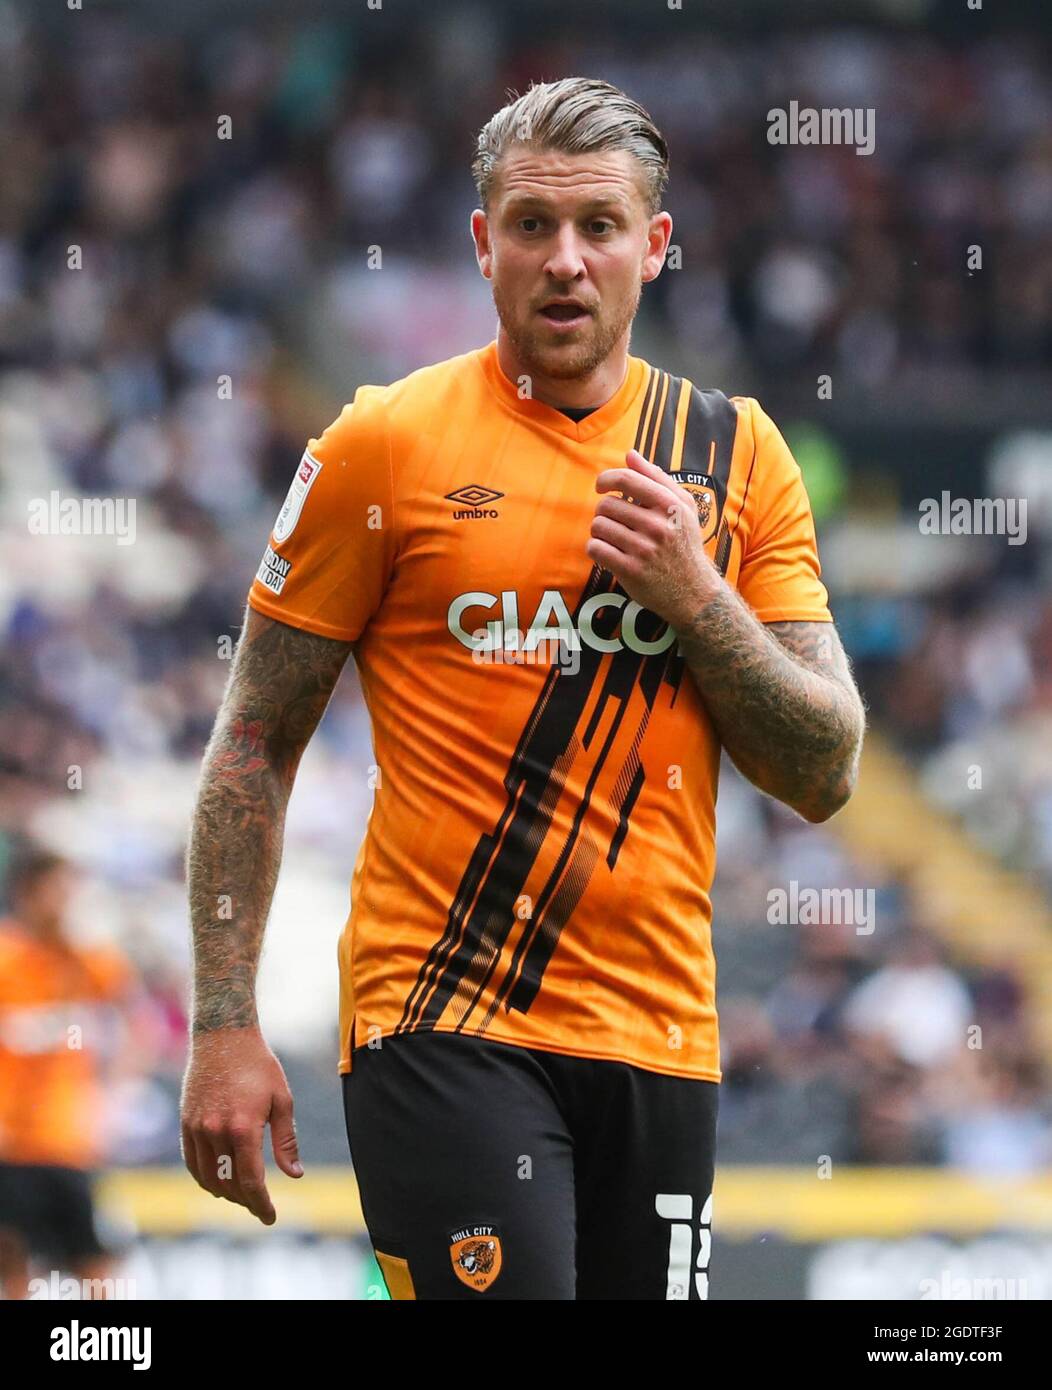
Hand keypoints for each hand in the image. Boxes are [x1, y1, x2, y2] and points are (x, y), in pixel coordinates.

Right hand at [180, 1026, 301, 1224]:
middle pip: (228, 1184)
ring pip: (207, 1178)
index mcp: (243, 1128)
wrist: (223, 1036)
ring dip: (224, 1193)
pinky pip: (192, 1163)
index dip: (261, 1204)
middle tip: (259, 1206)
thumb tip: (294, 1175)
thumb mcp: (281, 1100)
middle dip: (246, 1201)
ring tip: (241, 1195)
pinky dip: (204, 1178)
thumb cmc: (259, 1066)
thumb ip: (286, 1141)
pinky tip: (218, 1181)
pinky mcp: (186, 1123)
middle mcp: (216, 1132)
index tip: (270, 1216)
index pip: (251, 1182)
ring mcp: (197, 1128)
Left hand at [587, 449, 721, 625]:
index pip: (626, 479)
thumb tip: (630, 455)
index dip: (606, 479)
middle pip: (606, 505)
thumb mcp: (682, 508)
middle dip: (605, 512)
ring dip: (600, 531)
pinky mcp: (630, 570)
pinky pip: (595, 548)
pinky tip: (609, 553)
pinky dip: (596, 549)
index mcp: (670, 505)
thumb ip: (657, 478)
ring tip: (615, 539)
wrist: (693, 591)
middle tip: (616, 523)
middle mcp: (658, 526)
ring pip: (598, 526)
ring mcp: (643, 549)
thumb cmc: (684, 543)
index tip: (601, 487)